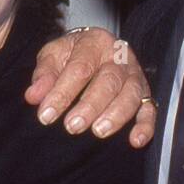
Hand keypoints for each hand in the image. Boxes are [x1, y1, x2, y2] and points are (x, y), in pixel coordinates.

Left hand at [26, 27, 155, 147]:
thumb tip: (33, 96)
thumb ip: (44, 74)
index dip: (62, 92)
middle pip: (109, 81)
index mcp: (94, 42)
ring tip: (98, 131)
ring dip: (116, 115)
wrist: (96, 48)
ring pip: (131, 94)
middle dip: (90, 105)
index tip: (46, 115)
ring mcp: (135, 75)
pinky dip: (145, 126)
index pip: (79, 68)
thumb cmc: (73, 54)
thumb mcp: (54, 54)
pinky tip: (135, 141)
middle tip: (72, 126)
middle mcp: (119, 56)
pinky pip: (149, 109)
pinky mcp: (145, 93)